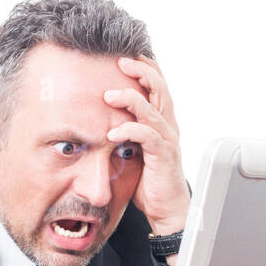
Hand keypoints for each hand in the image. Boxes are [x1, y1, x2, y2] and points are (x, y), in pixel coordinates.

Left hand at [104, 54, 189, 235]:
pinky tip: (112, 133)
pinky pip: (148, 137)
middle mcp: (168, 126)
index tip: (126, 55)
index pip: (157, 86)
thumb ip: (123, 133)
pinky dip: (130, 131)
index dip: (145, 68)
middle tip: (120, 61)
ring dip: (130, 99)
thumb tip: (98, 121)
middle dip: (141, 71)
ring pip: (152, 109)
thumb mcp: (133, 150)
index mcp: (162, 121)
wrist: (166, 210)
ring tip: (108, 95)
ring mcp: (167, 140)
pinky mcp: (163, 157)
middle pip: (159, 89)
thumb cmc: (149, 181)